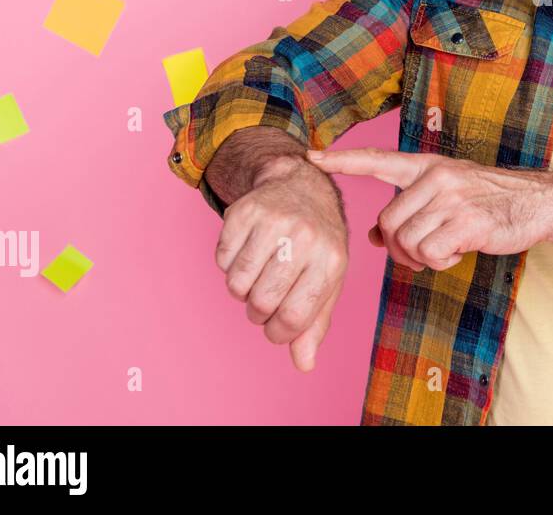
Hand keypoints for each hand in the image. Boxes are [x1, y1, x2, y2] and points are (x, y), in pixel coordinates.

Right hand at [214, 155, 348, 372]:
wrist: (303, 187)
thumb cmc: (318, 243)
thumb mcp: (327, 280)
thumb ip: (315, 324)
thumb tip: (304, 364)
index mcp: (331, 259)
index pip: (294, 318)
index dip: (278, 333)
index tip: (276, 327)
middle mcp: (305, 237)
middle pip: (262, 303)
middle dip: (258, 311)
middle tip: (266, 297)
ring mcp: (274, 220)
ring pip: (237, 284)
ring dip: (242, 289)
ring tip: (259, 273)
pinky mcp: (244, 211)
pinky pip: (222, 261)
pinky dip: (229, 265)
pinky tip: (249, 250)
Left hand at [307, 148, 552, 272]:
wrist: (539, 202)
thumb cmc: (491, 201)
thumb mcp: (448, 195)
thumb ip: (411, 209)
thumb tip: (373, 237)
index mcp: (427, 166)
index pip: (377, 161)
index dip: (342, 160)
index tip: (310, 157)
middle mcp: (436, 177)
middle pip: (388, 223)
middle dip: (396, 249)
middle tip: (419, 255)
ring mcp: (452, 198)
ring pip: (407, 241)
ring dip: (420, 259)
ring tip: (444, 251)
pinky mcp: (467, 222)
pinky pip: (431, 254)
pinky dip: (440, 263)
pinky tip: (458, 253)